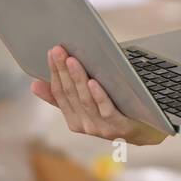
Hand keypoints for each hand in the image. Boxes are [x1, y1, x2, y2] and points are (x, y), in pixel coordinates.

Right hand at [30, 45, 168, 145]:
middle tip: (58, 50)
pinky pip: (106, 109)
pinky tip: (93, 81)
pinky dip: (98, 95)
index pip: (59, 93)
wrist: (145, 129)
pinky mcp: (119, 126)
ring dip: (78, 79)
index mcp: (74, 119)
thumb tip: (35, 84)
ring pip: (85, 100)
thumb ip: (62, 97)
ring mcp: (101, 127)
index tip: (52, 52)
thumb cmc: (114, 110)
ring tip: (73, 60)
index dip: (54, 72)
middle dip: (63, 70)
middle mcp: (84, 125)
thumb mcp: (86, 104)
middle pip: (71, 94)